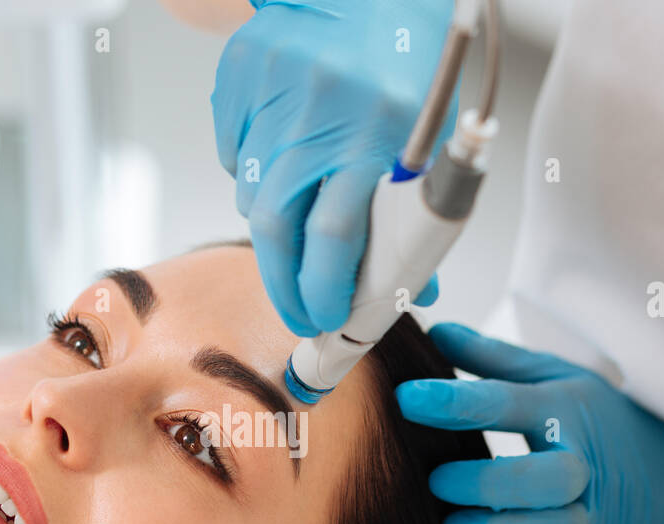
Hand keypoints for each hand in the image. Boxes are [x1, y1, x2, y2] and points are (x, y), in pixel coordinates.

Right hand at [211, 0, 454, 336]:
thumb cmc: (408, 64)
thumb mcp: (430, 137)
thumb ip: (417, 214)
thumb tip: (414, 291)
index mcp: (375, 134)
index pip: (334, 239)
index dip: (323, 291)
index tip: (325, 320)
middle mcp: (318, 115)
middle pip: (276, 229)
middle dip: (284, 284)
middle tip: (298, 310)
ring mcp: (271, 94)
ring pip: (252, 196)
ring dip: (275, 223)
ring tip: (304, 210)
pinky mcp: (239, 78)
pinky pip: (233, 154)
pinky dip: (254, 171)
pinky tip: (285, 150)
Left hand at [395, 323, 663, 523]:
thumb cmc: (594, 421)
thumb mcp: (552, 378)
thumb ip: (490, 359)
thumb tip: (434, 326)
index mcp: (566, 412)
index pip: (509, 403)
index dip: (455, 401)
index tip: (407, 398)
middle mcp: (585, 467)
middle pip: (546, 480)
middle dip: (486, 483)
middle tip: (438, 480)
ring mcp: (594, 518)